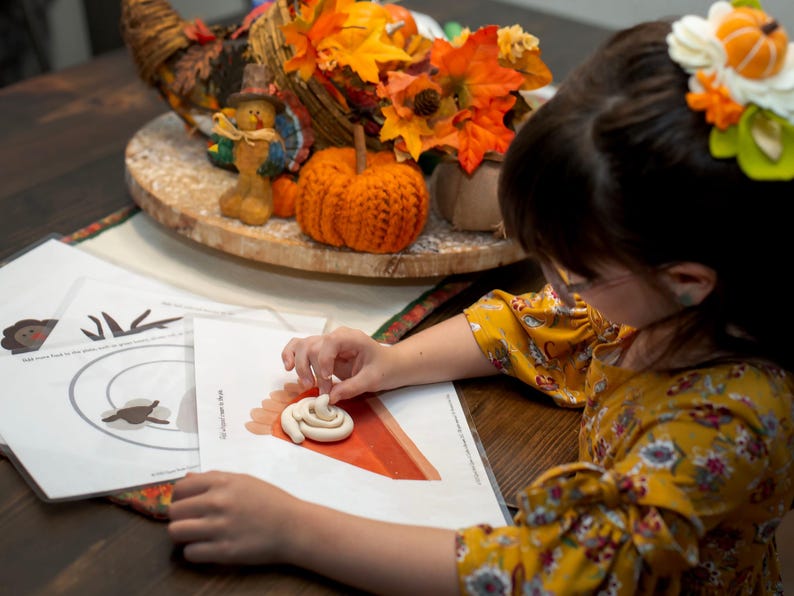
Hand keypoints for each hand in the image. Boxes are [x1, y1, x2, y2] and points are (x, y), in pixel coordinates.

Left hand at [168, 471, 298, 564]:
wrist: (294, 526)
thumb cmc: (271, 501)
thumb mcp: (243, 481)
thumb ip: (214, 479)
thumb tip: (186, 480)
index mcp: (222, 482)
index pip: (180, 489)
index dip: (179, 498)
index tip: (186, 505)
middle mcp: (217, 502)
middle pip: (174, 511)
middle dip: (180, 518)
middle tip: (192, 522)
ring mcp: (219, 527)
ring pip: (176, 532)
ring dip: (183, 535)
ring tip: (195, 536)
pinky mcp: (224, 551)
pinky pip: (190, 553)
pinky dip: (195, 552)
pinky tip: (207, 548)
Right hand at [281, 327, 391, 401]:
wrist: (386, 365)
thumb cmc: (382, 369)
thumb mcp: (372, 380)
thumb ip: (351, 387)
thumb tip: (329, 398)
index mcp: (351, 338)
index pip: (329, 342)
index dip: (324, 360)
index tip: (327, 378)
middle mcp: (336, 336)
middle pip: (312, 346)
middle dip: (313, 371)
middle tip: (322, 391)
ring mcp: (326, 342)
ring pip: (302, 346)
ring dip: (300, 366)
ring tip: (307, 384)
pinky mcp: (320, 351)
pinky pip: (299, 347)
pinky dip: (290, 355)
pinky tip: (287, 368)